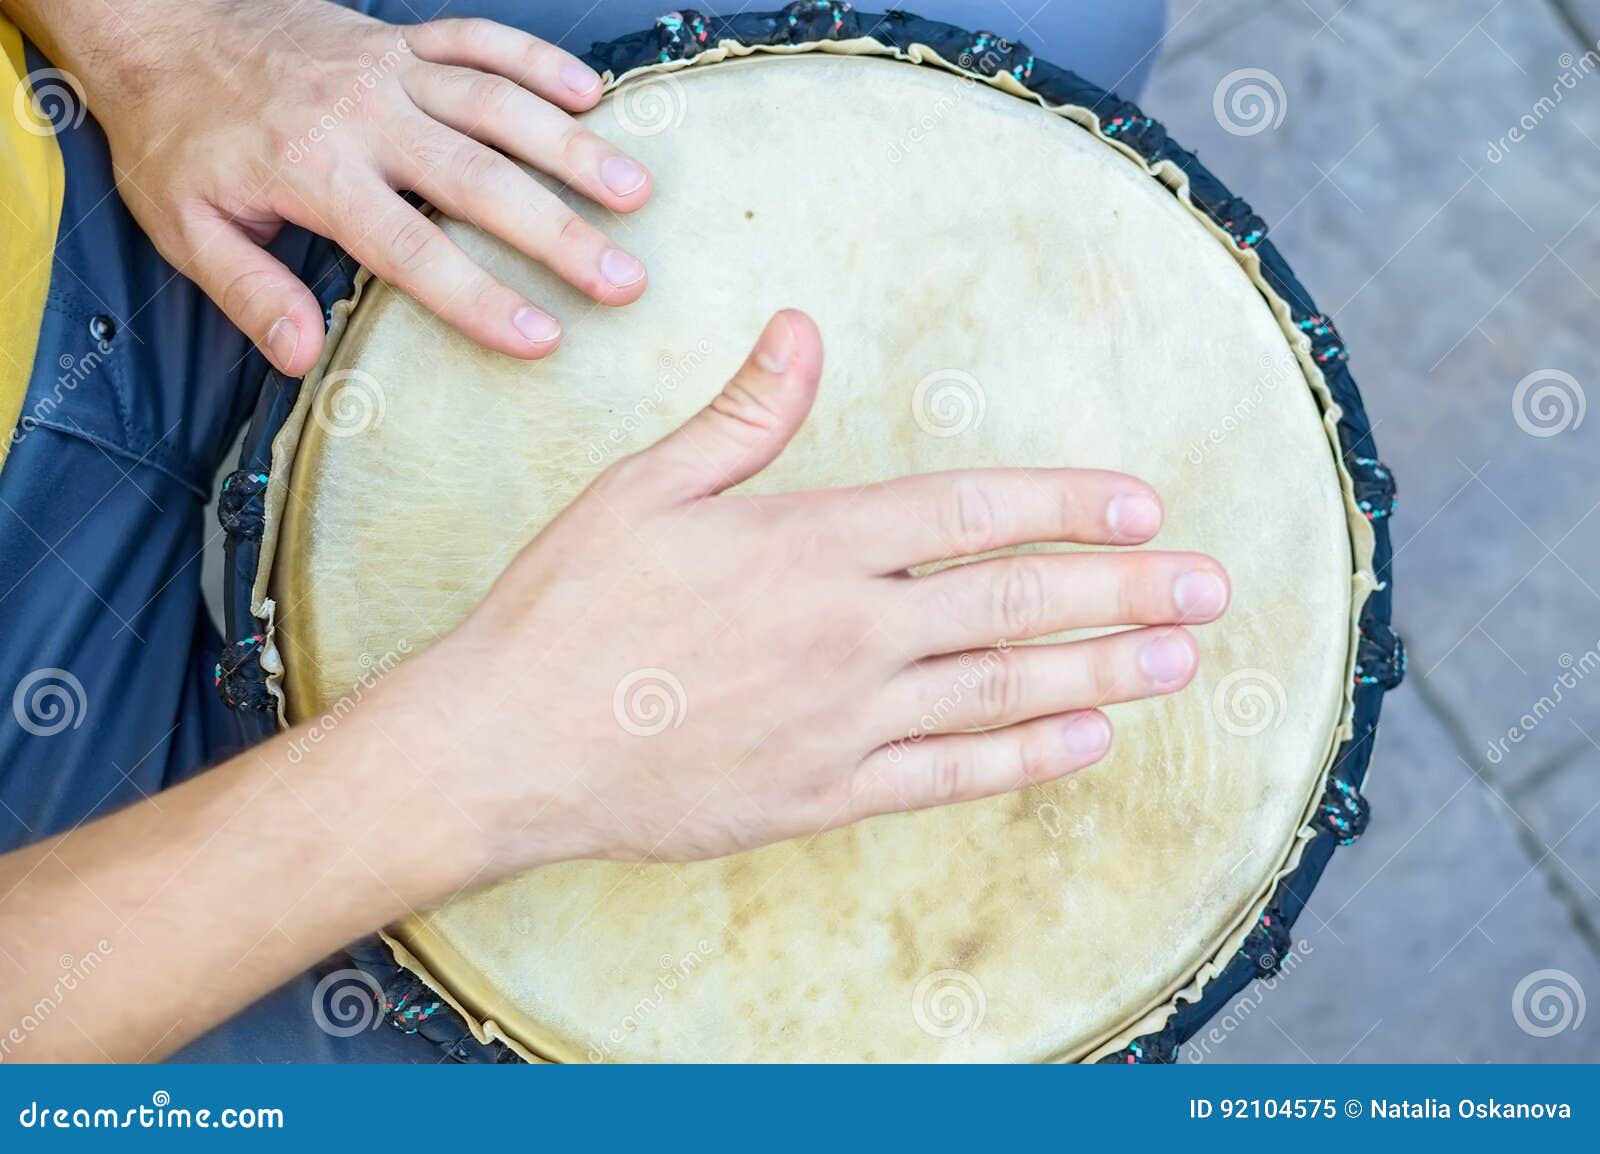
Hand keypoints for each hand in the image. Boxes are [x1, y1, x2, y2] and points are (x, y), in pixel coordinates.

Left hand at [52, 0, 650, 373]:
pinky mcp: (400, 37)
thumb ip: (250, 293)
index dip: (479, 297)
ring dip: (571, 148)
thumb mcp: (186, 228)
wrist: (157, 24)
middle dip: (558, 233)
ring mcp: (388, 68)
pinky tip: (592, 96)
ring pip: (496, 104)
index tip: (542, 338)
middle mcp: (362, 115)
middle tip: (624, 279)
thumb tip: (303, 360)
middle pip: (478, 178)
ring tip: (636, 192)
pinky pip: (481, 39)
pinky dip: (539, 62)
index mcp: (312, 172)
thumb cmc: (179, 136)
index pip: (411, 247)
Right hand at [406, 311, 1230, 867]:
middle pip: (1013, 602)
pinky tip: (1087, 740)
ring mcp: (841, 721)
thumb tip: (804, 328)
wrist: (507, 745)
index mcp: (808, 541)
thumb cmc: (569, 607)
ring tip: (1181, 659)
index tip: (1142, 503)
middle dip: (1123, 589)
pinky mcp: (822, 795)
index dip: (1065, 504)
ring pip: (1002, 692)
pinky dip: (1026, 758)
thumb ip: (746, 415)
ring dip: (1103, 670)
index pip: (970, 512)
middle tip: (1209, 583)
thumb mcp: (646, 488)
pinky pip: (949, 776)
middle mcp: (845, 630)